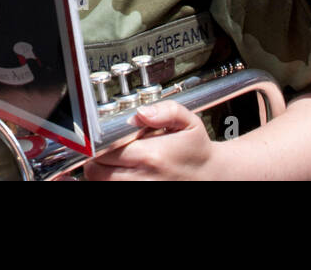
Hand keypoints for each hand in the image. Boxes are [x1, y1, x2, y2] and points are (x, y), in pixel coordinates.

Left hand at [81, 100, 224, 179]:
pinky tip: (122, 174)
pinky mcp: (143, 200)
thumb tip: (140, 113)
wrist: (213, 176)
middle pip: (98, 173)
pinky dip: (111, 183)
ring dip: (102, 174)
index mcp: (152, 155)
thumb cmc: (196, 149)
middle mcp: (145, 178)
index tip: (104, 140)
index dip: (99, 144)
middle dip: (97, 160)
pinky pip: (113, 192)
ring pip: (103, 184)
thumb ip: (164, 110)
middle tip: (106, 152)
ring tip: (114, 164)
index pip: (105, 151)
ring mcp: (145, 192)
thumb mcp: (187, 121)